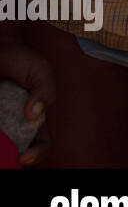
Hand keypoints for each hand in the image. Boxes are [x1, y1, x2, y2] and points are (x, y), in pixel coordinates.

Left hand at [0, 35, 54, 166]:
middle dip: (12, 156)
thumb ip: (44, 91)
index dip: (37, 154)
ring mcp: (1, 124)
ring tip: (0, 142)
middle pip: (17, 151)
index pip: (40, 145)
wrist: (0, 49)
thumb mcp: (40, 72)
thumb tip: (33, 114)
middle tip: (9, 156)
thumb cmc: (21, 60)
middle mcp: (15, 126)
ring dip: (2, 148)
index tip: (24, 157)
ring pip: (2, 143)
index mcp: (35, 120)